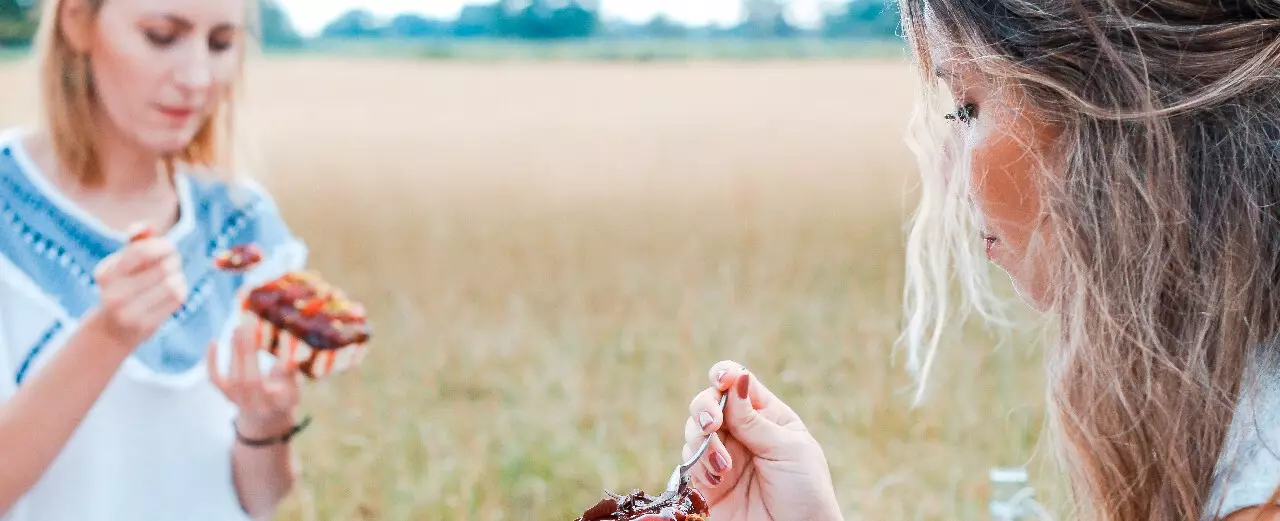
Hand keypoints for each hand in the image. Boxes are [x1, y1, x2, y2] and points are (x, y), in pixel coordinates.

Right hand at [92, 225, 186, 348]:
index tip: (169, 246)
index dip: (162, 245)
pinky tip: (174, 289)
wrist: (114, 330)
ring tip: (173, 276)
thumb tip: (146, 227)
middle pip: (162, 267)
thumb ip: (135, 243)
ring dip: (178, 276)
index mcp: (105, 275)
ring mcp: (128, 313)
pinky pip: (176, 299)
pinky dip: (180, 289)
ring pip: (172, 283)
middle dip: (173, 260)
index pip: (142, 251)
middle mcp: (113, 295)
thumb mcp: (123, 264)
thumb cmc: (123, 287)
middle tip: (173, 261)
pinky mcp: (146, 325)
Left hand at [208, 323, 301, 437]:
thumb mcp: (294, 387)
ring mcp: (238, 400)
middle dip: (248, 352)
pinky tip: (213, 341)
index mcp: (279, 404)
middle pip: (250, 379)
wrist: (264, 420)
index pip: (281, 385)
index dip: (282, 366)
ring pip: (234, 376)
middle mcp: (257, 405)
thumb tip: (289, 348)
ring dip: (235, 350)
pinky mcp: (225, 394)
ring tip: (239, 327)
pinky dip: (211, 361)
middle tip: (249, 326)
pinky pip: (214, 379)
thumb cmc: (283, 396)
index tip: (284, 340)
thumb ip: (291, 370)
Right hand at [682, 361, 842, 520]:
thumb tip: (737, 379)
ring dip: (701, 440)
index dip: (725, 375)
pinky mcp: (706, 483)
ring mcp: (722, 456)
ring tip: (722, 466)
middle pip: (708, 402)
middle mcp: (741, 432)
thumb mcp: (788, 449)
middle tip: (712, 424)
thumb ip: (755, 419)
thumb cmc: (806, 493)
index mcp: (768, 416)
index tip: (722, 380)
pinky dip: (696, 464)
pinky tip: (717, 479)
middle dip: (704, 407)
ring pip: (693, 430)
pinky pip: (688, 462)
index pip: (738, 383)